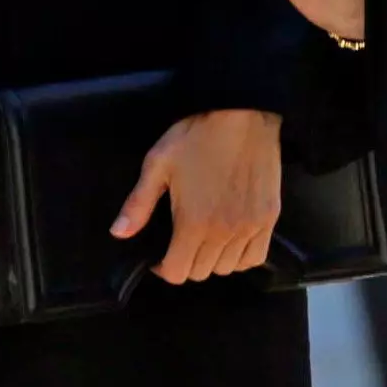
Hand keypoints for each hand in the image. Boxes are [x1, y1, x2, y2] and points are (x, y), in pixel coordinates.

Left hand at [110, 109, 281, 284]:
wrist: (242, 113)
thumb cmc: (196, 135)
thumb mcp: (159, 162)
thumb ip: (138, 202)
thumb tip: (118, 234)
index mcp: (193, 223)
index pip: (177, 273)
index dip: (163, 267)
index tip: (160, 253)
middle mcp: (223, 234)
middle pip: (200, 272)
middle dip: (186, 261)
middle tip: (182, 239)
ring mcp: (249, 228)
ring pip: (227, 268)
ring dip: (212, 259)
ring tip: (205, 237)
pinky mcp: (269, 219)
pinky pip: (254, 257)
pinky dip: (240, 256)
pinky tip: (231, 239)